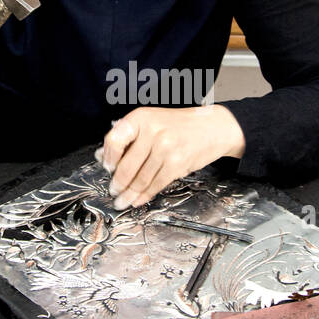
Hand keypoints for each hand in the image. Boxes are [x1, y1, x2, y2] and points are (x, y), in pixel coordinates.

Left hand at [98, 105, 245, 207]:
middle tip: (113, 191)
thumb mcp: (153, 121)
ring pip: (141, 178)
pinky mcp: (177, 163)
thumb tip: (105, 156)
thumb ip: (131, 137)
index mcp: (141, 117)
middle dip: (118, 183)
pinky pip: (156, 184)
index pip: (114, 140)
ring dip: (130, 193)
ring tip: (123, 201)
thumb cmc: (181, 125)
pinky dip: (145, 195)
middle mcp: (152, 131)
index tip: (107, 168)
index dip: (108, 158)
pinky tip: (138, 199)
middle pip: (126, 165)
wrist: (213, 127)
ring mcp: (165, 148)